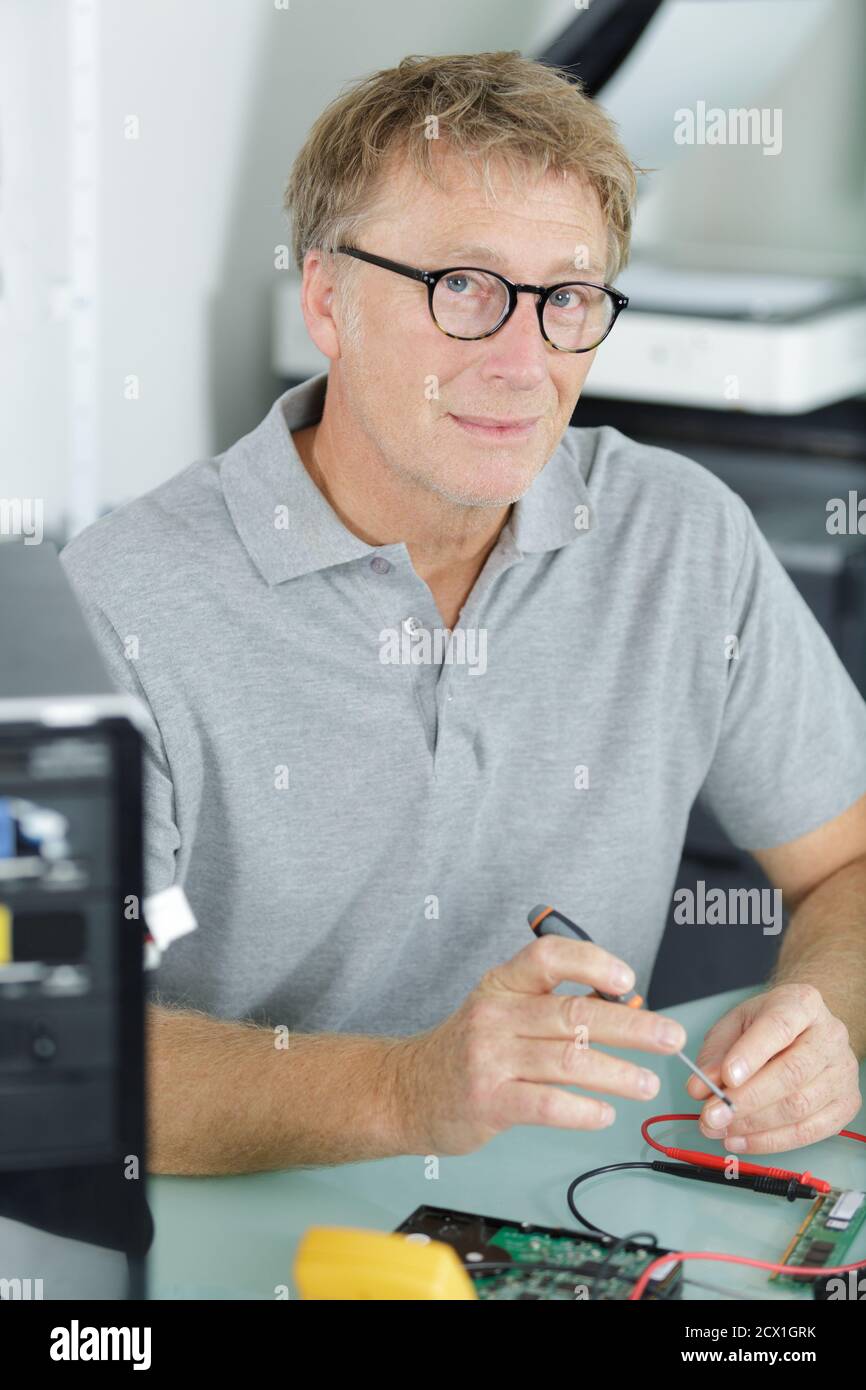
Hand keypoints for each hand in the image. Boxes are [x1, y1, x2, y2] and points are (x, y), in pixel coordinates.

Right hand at [394, 933, 686, 1154]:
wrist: (407, 1089)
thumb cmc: (469, 1048)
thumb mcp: (502, 1009)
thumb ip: (554, 1005)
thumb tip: (627, 1007)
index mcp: (502, 983)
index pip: (549, 957)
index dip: (592, 962)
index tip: (628, 979)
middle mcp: (495, 1015)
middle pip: (573, 1013)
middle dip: (631, 1026)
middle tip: (669, 1037)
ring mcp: (490, 1059)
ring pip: (569, 1061)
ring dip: (618, 1074)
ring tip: (648, 1084)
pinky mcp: (488, 1101)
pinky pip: (547, 1105)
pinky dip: (583, 1110)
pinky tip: (605, 1113)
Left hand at [686, 983, 861, 1153]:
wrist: (804, 1031)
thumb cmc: (768, 1026)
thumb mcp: (735, 1024)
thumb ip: (715, 1053)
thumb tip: (699, 1088)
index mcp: (802, 1004)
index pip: (778, 1027)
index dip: (752, 1054)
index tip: (726, 1077)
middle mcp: (830, 1036)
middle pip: (792, 1073)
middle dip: (747, 1099)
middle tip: (711, 1114)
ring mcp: (843, 1071)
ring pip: (800, 1106)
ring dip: (754, 1125)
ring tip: (719, 1128)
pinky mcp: (846, 1104)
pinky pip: (809, 1132)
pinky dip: (770, 1141)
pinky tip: (741, 1139)